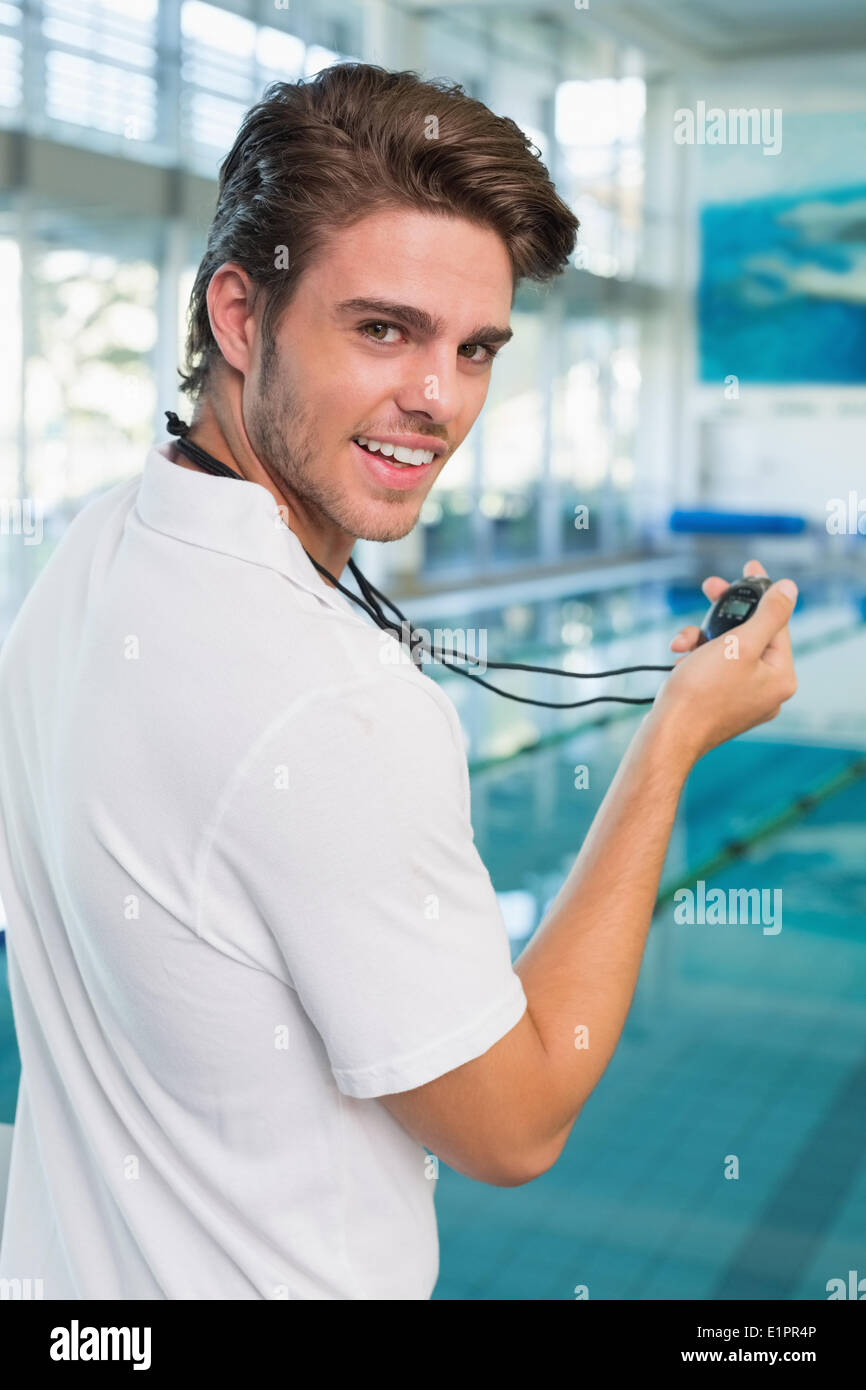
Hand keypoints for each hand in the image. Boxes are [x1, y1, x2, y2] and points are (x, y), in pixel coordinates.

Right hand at [651, 558, 798, 762]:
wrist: (668, 735)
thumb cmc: (702, 692)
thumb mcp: (740, 644)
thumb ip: (769, 614)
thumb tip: (789, 589)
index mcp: (781, 677)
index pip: (776, 623)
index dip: (761, 592)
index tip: (749, 567)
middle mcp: (768, 691)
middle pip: (751, 635)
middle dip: (724, 614)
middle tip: (710, 587)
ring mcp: (744, 700)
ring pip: (728, 651)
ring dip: (702, 638)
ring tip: (681, 641)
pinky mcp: (720, 704)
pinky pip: (714, 670)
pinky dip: (696, 659)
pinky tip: (680, 662)